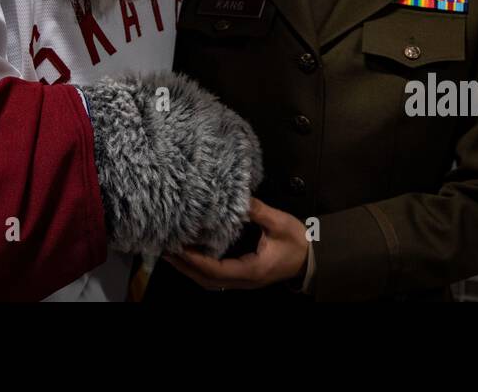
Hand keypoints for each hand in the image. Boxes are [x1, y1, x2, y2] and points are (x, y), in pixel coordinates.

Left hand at [163, 198, 308, 290]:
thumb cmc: (297, 242)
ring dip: (189, 269)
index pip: (216, 270)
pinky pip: (216, 277)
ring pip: (210, 281)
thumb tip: (239, 196)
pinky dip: (200, 268)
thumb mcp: (280, 223)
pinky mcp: (243, 276)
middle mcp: (243, 281)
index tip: (178, 248)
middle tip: (165, 250)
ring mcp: (243, 281)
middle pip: (207, 280)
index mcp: (250, 270)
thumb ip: (259, 211)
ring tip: (172, 252)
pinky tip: (191, 256)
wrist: (313, 259)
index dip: (195, 260)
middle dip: (184, 266)